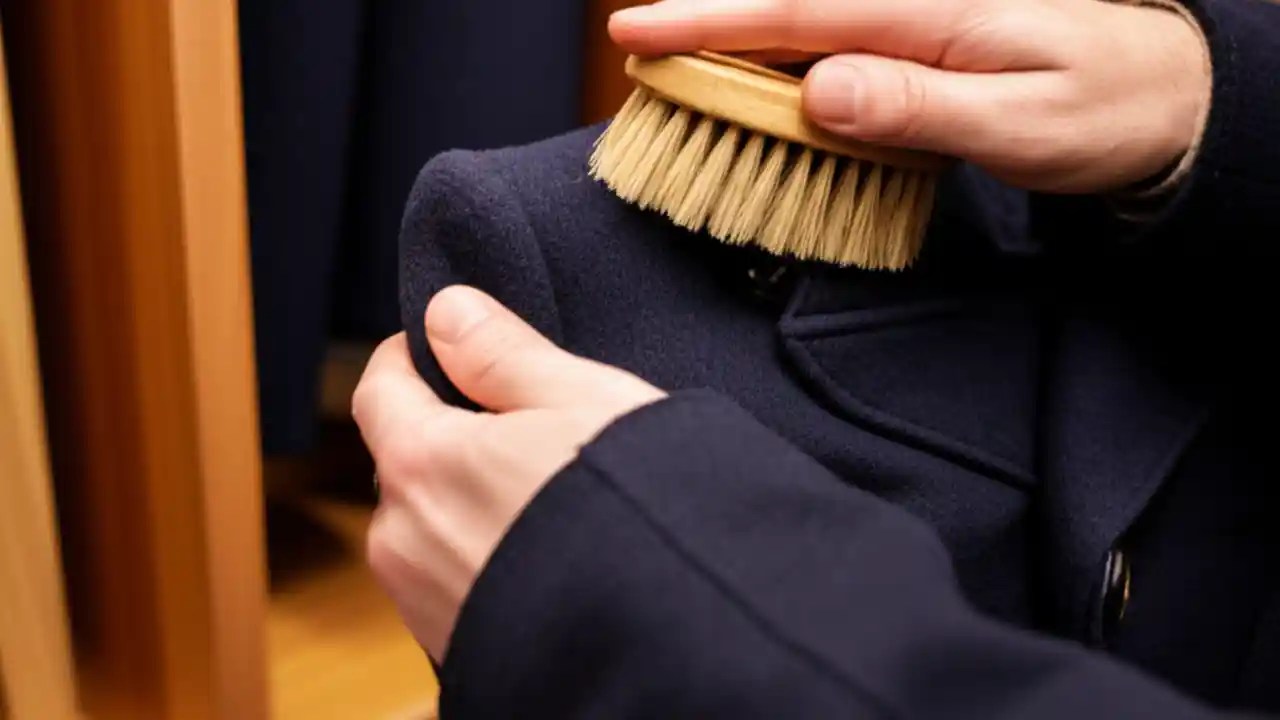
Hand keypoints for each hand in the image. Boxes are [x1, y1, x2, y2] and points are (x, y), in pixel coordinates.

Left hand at [352, 286, 665, 660]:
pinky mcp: (453, 646)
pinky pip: (453, 581)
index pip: (379, 388)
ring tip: (547, 502)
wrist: (669, 636)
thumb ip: (502, 353)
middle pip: (406, 461)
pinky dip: (486, 558)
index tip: (445, 350)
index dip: (411, 358)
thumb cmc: (630, 512)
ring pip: (429, 526)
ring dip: (468, 504)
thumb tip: (447, 312)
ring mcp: (424, 601)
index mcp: (422, 463)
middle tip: (526, 430)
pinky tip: (547, 556)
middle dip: (450, 437)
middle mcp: (403, 538)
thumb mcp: (583, 400)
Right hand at [609, 0, 1211, 193]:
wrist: (1164, 93)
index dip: (710, 23)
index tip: (637, 36)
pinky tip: (757, 76)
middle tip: (635, 53)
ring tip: (676, 66)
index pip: (796, 12)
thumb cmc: (1100, 111)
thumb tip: (821, 90)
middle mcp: (912, 4)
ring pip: (802, 23)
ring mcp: (914, 18)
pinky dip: (781, 55)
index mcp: (930, 12)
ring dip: (735, 42)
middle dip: (703, 25)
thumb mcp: (1017, 122)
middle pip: (784, 8)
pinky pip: (832, 41)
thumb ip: (919, 106)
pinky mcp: (918, 41)